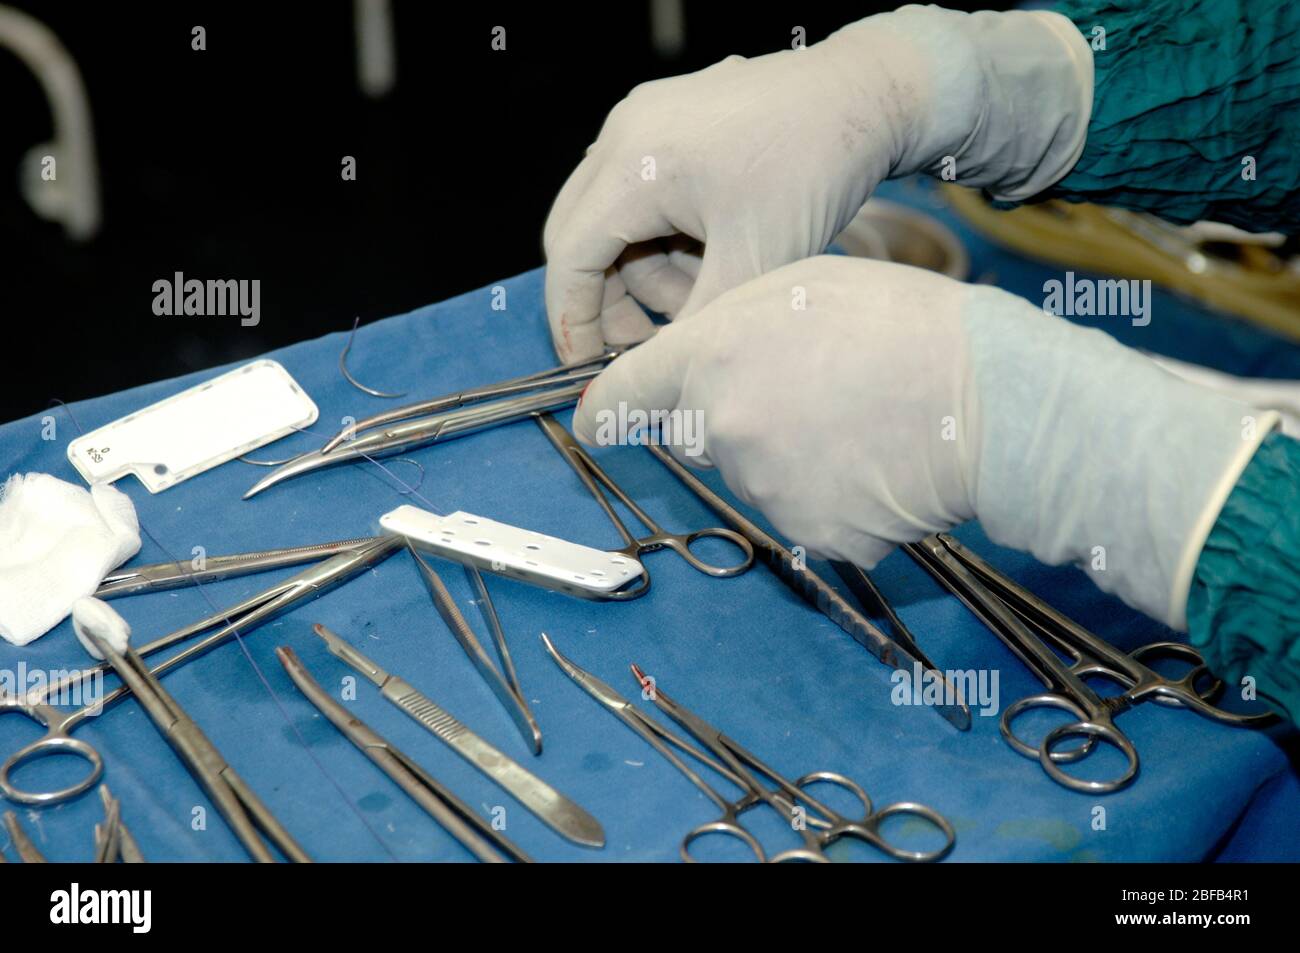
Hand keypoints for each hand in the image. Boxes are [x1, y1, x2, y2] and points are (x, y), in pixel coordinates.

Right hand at [543, 6, 1092, 361]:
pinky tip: (714, 252)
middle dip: (608, 297)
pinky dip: (664, 235)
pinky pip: (640, 191)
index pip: (570, 258)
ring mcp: (644, 119)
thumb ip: (696, 326)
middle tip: (646, 340)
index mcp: (634, 165)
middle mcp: (624, 132)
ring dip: (648, 268)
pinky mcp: (668, 119)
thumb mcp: (756, 264)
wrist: (868, 93)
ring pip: (612, 219)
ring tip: (709, 288)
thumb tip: (654, 379)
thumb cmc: (818, 165)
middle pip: (579, 237)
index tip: (589, 366)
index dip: (573, 321)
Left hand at [573, 256, 1273, 629]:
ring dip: (783, 457)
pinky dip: (828, 498)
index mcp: (708, 358)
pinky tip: (872, 463)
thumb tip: (686, 374)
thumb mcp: (798, 286)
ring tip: (853, 420)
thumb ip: (723, 329)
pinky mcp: (813, 536)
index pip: (616, 401)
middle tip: (802, 389)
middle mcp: (720, 430)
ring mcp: (765, 491)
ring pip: (753, 477)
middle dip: (728, 419)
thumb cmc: (901, 321)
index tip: (596, 424)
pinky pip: (803, 517)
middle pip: (697, 437)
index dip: (605, 411)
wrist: (988, 396)